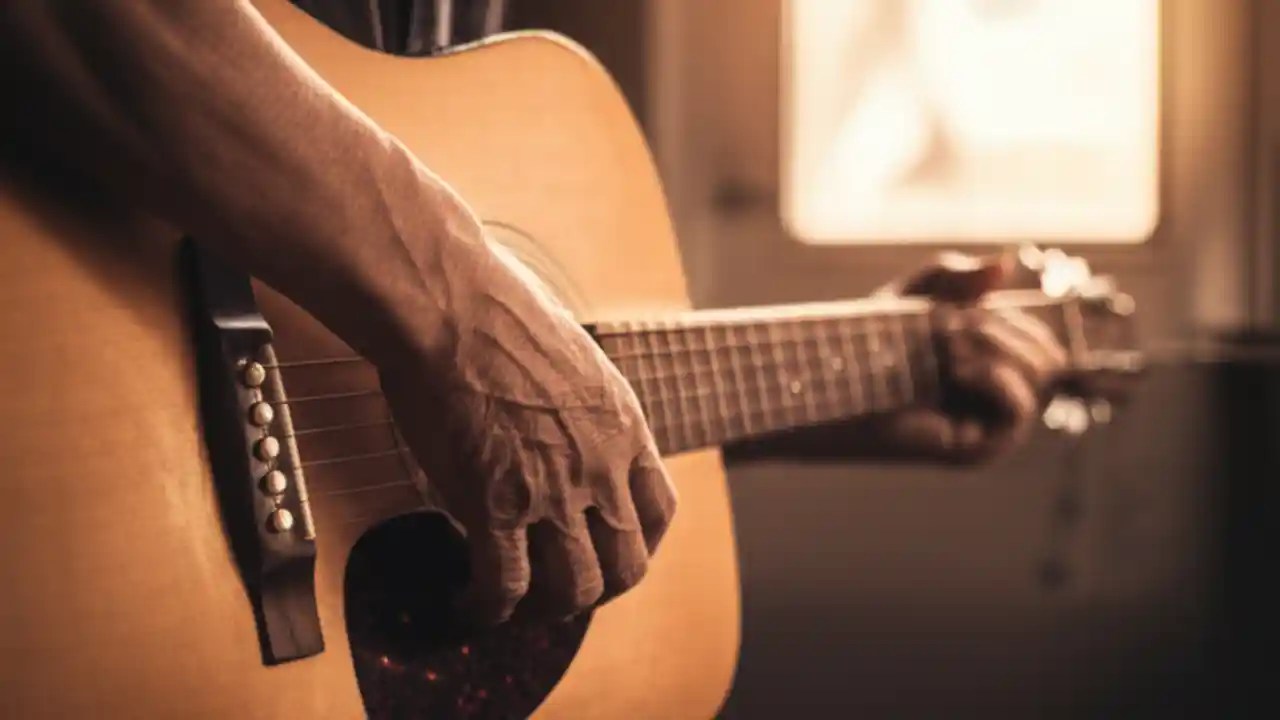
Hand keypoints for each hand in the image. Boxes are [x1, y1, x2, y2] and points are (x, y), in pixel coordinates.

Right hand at [375, 207, 676, 624]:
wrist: (452, 305)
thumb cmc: (496, 312)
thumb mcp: (571, 358)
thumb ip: (577, 407)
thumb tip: (556, 420)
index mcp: (624, 427)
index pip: (659, 512)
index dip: (638, 547)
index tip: (610, 554)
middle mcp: (602, 467)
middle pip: (626, 566)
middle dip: (596, 593)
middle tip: (560, 595)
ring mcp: (554, 491)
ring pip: (574, 590)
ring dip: (545, 611)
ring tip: (513, 608)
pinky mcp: (496, 505)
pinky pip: (504, 585)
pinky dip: (488, 609)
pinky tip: (467, 606)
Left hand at [867, 250, 1068, 463]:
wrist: (836, 381)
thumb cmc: (873, 342)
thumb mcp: (921, 296)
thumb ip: (962, 276)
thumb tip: (1006, 263)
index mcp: (997, 367)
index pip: (1044, 341)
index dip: (1016, 318)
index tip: (965, 309)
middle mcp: (1001, 402)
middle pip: (1048, 356)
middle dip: (1001, 329)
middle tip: (946, 330)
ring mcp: (994, 429)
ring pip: (1040, 375)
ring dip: (994, 346)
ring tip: (944, 346)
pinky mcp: (981, 450)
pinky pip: (1021, 408)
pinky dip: (994, 376)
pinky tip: (956, 368)